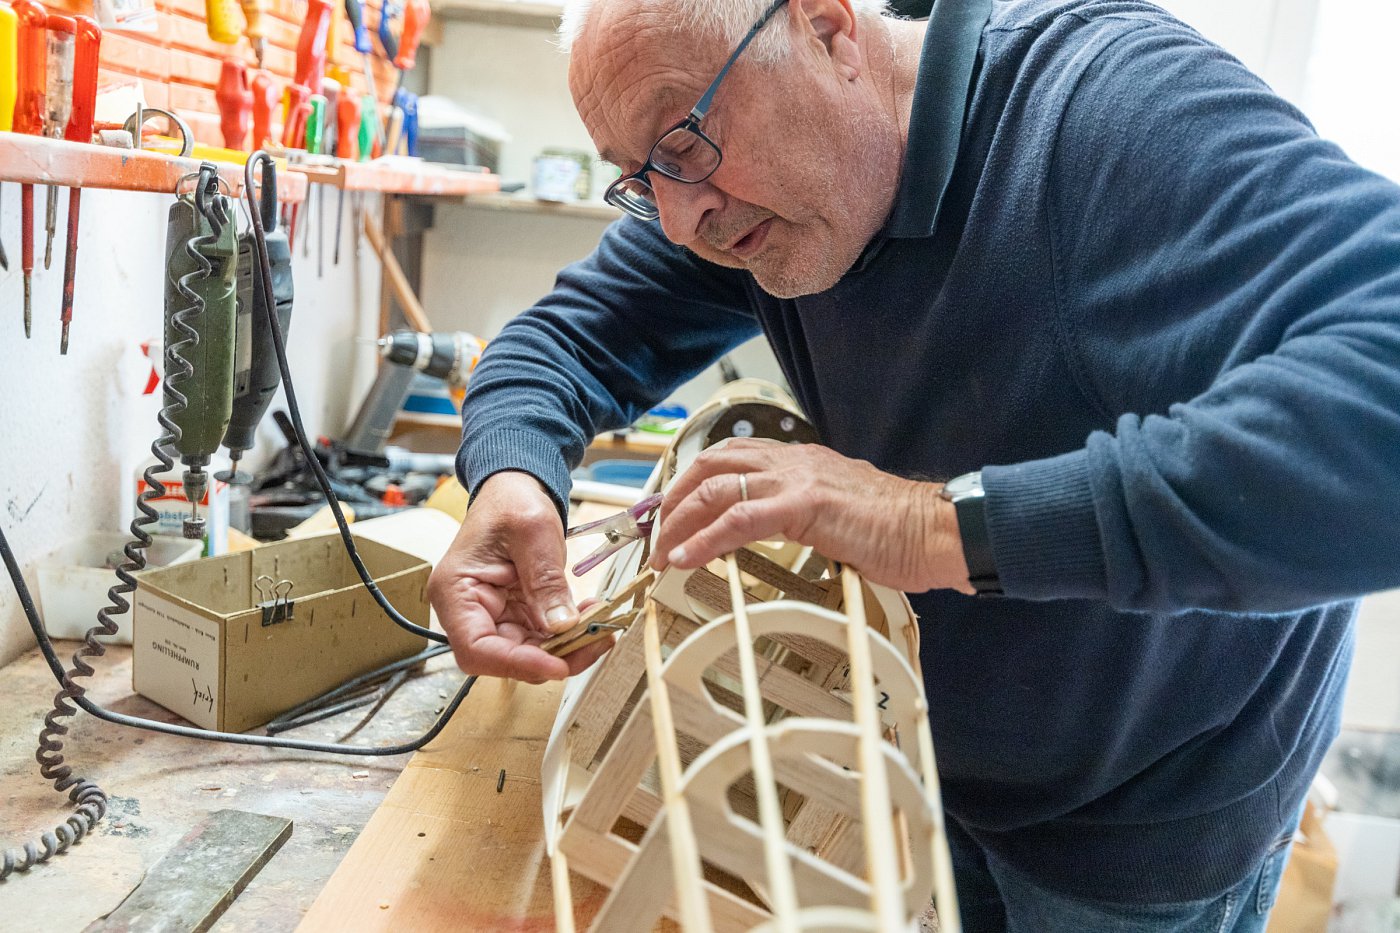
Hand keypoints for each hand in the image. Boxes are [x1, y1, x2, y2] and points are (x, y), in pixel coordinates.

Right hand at [428, 471, 613, 682]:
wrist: (515, 490)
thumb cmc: (511, 502)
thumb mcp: (533, 531)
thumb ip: (546, 579)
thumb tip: (561, 625)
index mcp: (455, 590)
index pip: (476, 648)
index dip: (516, 664)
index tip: (558, 663)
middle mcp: (467, 610)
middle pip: (503, 658)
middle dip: (550, 657)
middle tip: (593, 643)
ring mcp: (492, 615)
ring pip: (526, 653)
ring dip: (564, 648)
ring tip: (598, 629)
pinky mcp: (514, 614)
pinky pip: (539, 637)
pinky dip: (566, 634)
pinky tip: (588, 619)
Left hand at [649, 440, 973, 594]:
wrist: (937, 529)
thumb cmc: (899, 531)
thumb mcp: (840, 516)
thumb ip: (805, 516)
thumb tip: (778, 536)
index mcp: (800, 461)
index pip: (730, 459)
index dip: (692, 484)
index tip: (671, 514)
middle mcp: (793, 461)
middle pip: (710, 465)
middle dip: (673, 500)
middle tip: (655, 536)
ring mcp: (797, 480)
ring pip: (715, 489)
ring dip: (678, 522)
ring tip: (661, 554)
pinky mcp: (805, 506)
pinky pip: (737, 520)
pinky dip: (703, 540)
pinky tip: (684, 559)